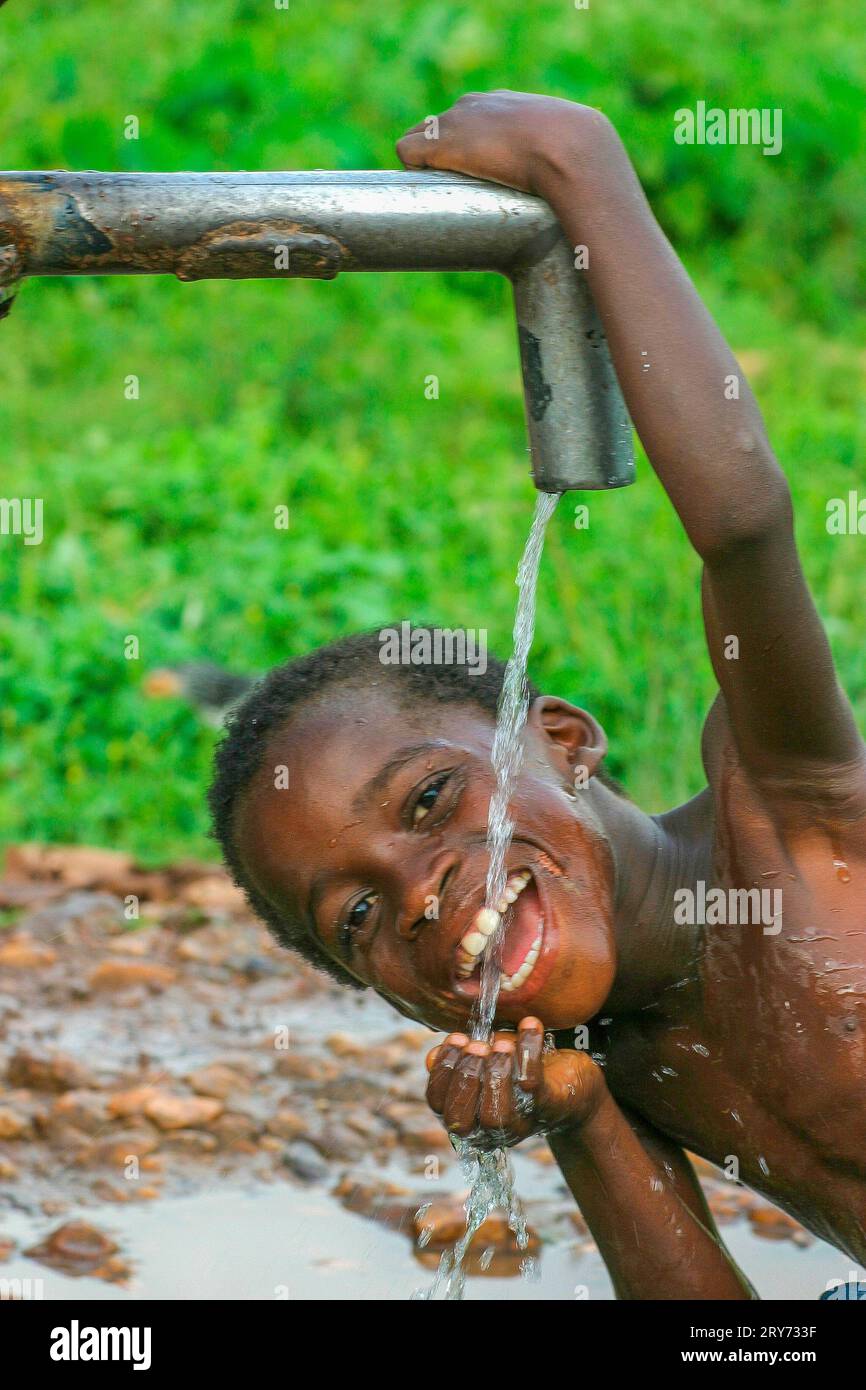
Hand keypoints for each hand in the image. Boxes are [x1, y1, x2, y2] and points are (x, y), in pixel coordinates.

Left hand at [396, 90, 610, 195]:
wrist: (572, 150)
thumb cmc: (583, 159)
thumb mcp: (577, 155)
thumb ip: (570, 169)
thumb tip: (587, 199)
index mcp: (507, 105)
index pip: (470, 121)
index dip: (467, 152)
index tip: (475, 179)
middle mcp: (476, 105)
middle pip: (439, 127)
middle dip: (440, 157)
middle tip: (454, 192)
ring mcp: (456, 123)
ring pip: (419, 138)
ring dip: (424, 166)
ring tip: (438, 196)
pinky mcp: (440, 143)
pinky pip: (408, 151)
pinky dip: (411, 170)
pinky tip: (426, 191)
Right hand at [425, 1016, 605, 1149]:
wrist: (575, 1084)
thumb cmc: (522, 1069)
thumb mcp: (487, 1060)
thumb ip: (460, 1059)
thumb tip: (430, 1057)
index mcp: (469, 1114)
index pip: (440, 1106)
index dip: (441, 1074)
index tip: (454, 1039)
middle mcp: (490, 1129)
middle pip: (462, 1122)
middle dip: (464, 1079)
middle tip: (477, 1046)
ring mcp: (520, 1124)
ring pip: (496, 1116)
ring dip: (494, 1075)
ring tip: (502, 1043)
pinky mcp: (549, 1109)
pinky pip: (533, 1087)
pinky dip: (529, 1052)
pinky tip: (530, 1025)